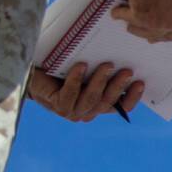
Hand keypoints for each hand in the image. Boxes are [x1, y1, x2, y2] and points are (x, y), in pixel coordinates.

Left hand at [28, 64, 143, 121]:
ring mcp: (73, 112)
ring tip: (107, 65)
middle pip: (107, 102)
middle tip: (127, 71)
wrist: (31, 75)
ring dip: (101, 81)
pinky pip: (71, 93)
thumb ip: (100, 72)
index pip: (120, 106)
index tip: (140, 82)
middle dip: (118, 86)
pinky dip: (77, 78)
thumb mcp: (85, 72)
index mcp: (96, 107)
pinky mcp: (59, 106)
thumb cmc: (60, 70)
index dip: (131, 97)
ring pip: (92, 98)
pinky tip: (81, 66)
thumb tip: (120, 58)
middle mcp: (86, 113)